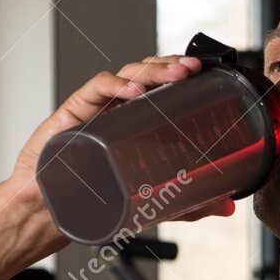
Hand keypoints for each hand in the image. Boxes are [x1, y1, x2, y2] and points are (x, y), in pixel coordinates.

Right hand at [8, 54, 230, 217]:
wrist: (51, 214)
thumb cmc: (94, 202)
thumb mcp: (153, 203)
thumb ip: (190, 203)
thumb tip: (227, 207)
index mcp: (135, 122)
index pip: (161, 87)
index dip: (182, 75)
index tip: (206, 75)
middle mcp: (116, 110)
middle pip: (146, 74)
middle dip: (171, 65)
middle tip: (194, 69)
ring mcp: (95, 109)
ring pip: (125, 75)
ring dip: (152, 70)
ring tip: (174, 75)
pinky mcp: (73, 113)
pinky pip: (95, 89)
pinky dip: (116, 86)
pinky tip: (134, 92)